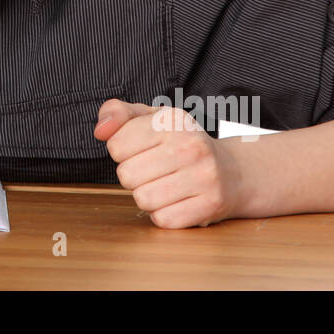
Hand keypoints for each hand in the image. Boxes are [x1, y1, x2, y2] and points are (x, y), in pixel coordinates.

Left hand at [93, 99, 243, 228]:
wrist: (233, 171)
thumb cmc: (182, 143)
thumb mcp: (152, 118)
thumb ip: (119, 114)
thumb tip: (100, 131)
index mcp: (172, 121)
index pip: (116, 145)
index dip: (122, 151)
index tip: (141, 149)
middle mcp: (190, 146)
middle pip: (126, 175)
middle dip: (133, 175)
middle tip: (153, 170)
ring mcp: (203, 176)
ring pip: (143, 199)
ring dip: (147, 196)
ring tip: (165, 185)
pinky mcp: (210, 205)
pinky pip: (163, 219)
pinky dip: (164, 214)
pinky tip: (177, 200)